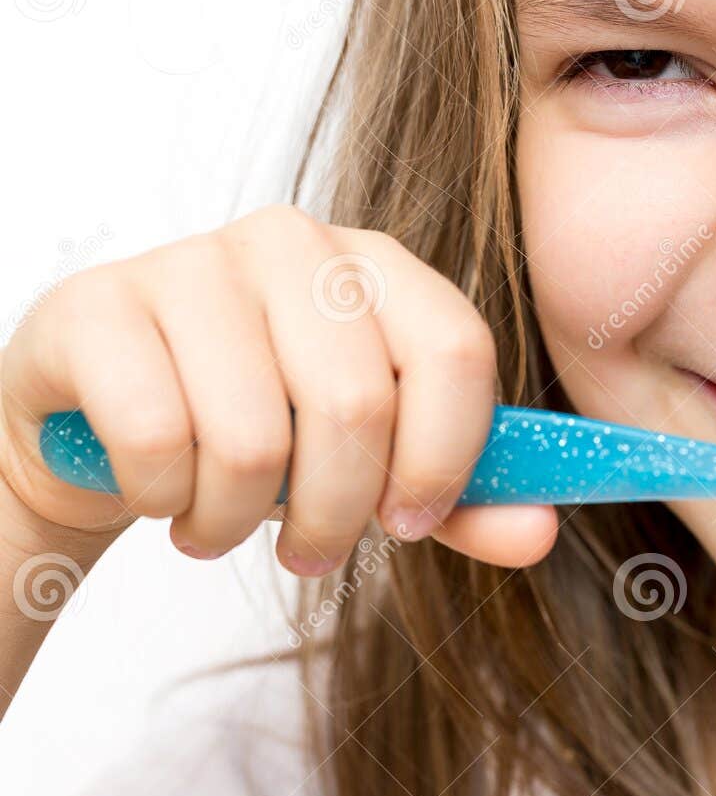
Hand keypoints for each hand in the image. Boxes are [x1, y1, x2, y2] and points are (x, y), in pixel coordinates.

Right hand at [0, 205, 557, 573]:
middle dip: (337, 515)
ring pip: (253, 435)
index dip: (443, 457)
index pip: (457, 348)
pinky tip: (161, 493)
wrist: (107, 419)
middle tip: (312, 553)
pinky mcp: (97, 305)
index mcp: (378, 268)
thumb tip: (537, 535)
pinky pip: (156, 436)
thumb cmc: (262, 431)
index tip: (409, 523)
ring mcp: (191, 262)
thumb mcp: (373, 467)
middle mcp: (293, 243)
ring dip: (236, 521)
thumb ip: (462, 499)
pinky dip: (164, 498)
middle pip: (357, 404)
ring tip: (219, 525)